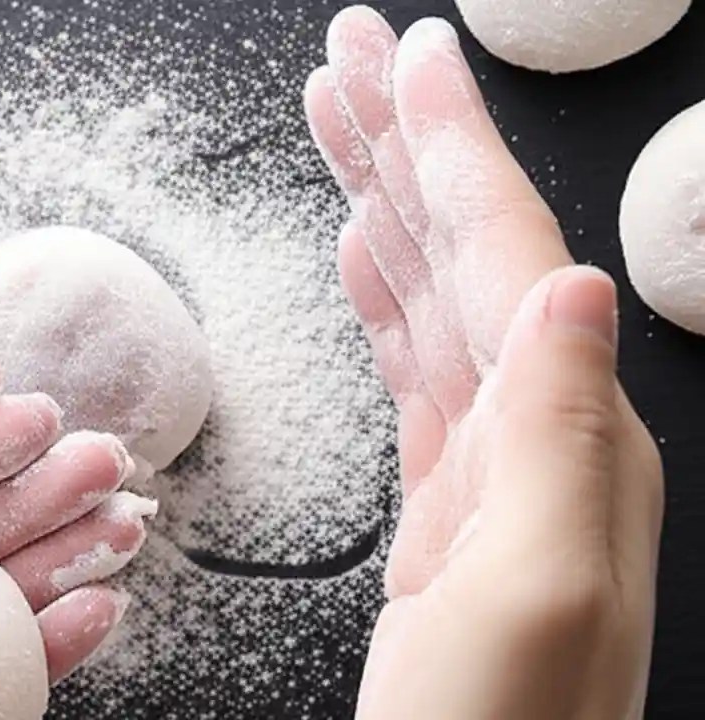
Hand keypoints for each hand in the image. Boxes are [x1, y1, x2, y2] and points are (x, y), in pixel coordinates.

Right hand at [306, 8, 662, 718]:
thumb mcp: (539, 590)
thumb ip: (562, 436)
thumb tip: (570, 289)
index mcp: (566, 436)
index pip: (507, 254)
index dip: (454, 149)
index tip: (412, 60)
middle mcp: (541, 432)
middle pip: (466, 250)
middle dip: (408, 144)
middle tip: (354, 55)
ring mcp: (491, 464)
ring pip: (434, 293)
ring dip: (388, 199)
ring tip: (343, 121)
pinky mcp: (446, 499)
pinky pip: (416, 363)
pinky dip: (386, 291)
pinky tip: (366, 248)